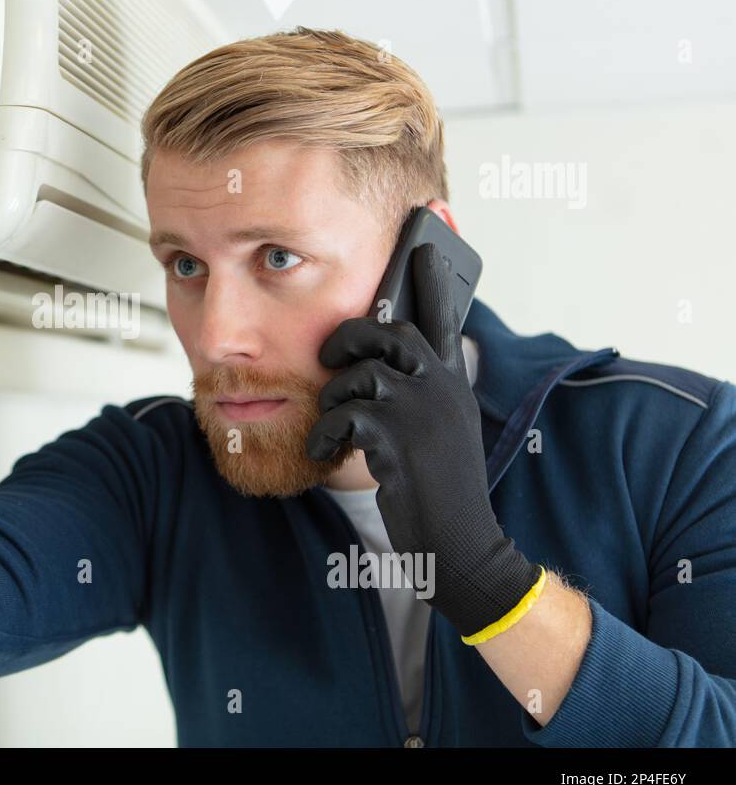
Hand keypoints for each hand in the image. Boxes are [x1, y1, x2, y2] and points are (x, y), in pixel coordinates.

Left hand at [306, 242, 542, 640]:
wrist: (457, 540)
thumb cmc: (438, 487)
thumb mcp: (438, 431)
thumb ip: (419, 395)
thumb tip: (376, 368)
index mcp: (453, 383)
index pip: (443, 322)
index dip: (433, 282)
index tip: (424, 244)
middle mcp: (443, 386)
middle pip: (388, 333)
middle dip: (349, 341)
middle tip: (330, 357)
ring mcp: (423, 407)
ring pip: (358, 375)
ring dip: (334, 401)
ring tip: (336, 427)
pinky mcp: (398, 433)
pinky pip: (343, 413)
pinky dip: (326, 432)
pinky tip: (328, 449)